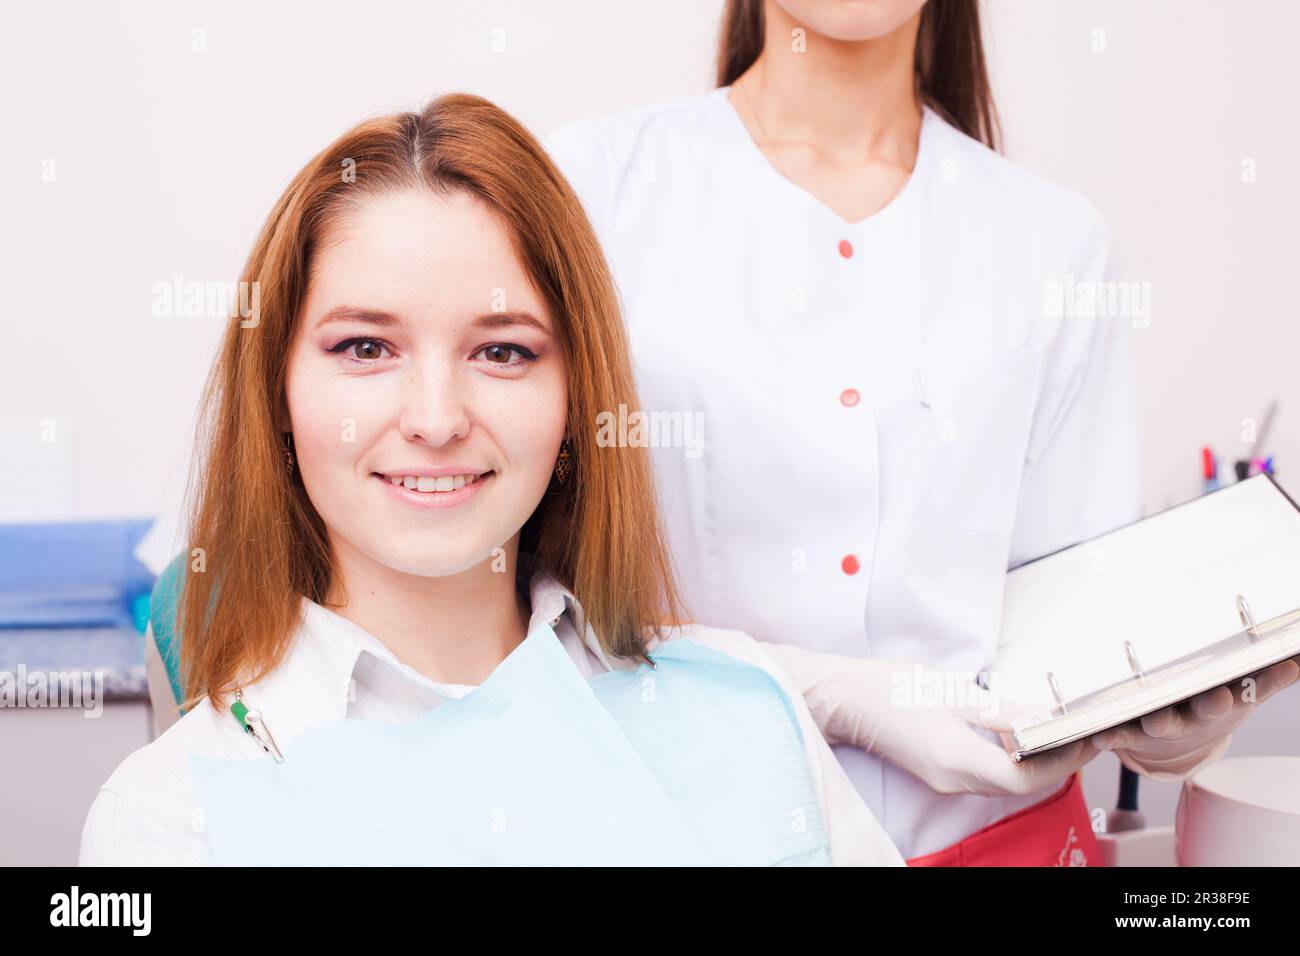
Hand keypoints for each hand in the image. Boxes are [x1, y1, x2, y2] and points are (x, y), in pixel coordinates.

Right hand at [760, 642, 1098, 797]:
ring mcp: (946, 780)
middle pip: (1020, 784)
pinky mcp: (940, 772)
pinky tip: (1018, 735)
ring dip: (1036, 762)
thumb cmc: (893, 688)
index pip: (1026, 776)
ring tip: (1058, 731)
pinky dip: (1012, 759)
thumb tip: (1046, 719)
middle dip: (1057, 761)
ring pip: (1006, 783)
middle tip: (1082, 732)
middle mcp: (955, 779)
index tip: (1084, 735)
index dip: (1062, 759)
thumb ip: (1003, 710)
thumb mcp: (954, 691)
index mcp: (959, 758)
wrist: (846, 699)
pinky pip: (988, 775)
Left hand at [1091, 657, 1299, 780]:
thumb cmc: (1209, 708)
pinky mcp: (1135, 734)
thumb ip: (1266, 679)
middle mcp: (1194, 717)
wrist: (1178, 747)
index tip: (1262, 680)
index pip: (1241, 696)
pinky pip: (1123, 735)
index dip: (1249, 690)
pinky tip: (1102, 736)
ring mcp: (1165, 727)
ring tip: (1155, 720)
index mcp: (1220, 704)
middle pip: (1205, 711)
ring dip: (1161, 722)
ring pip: (1164, 724)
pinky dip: (1114, 737)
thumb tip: (1295, 660)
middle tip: (1217, 700)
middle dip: (1211, 706)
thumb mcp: (1240, 696)